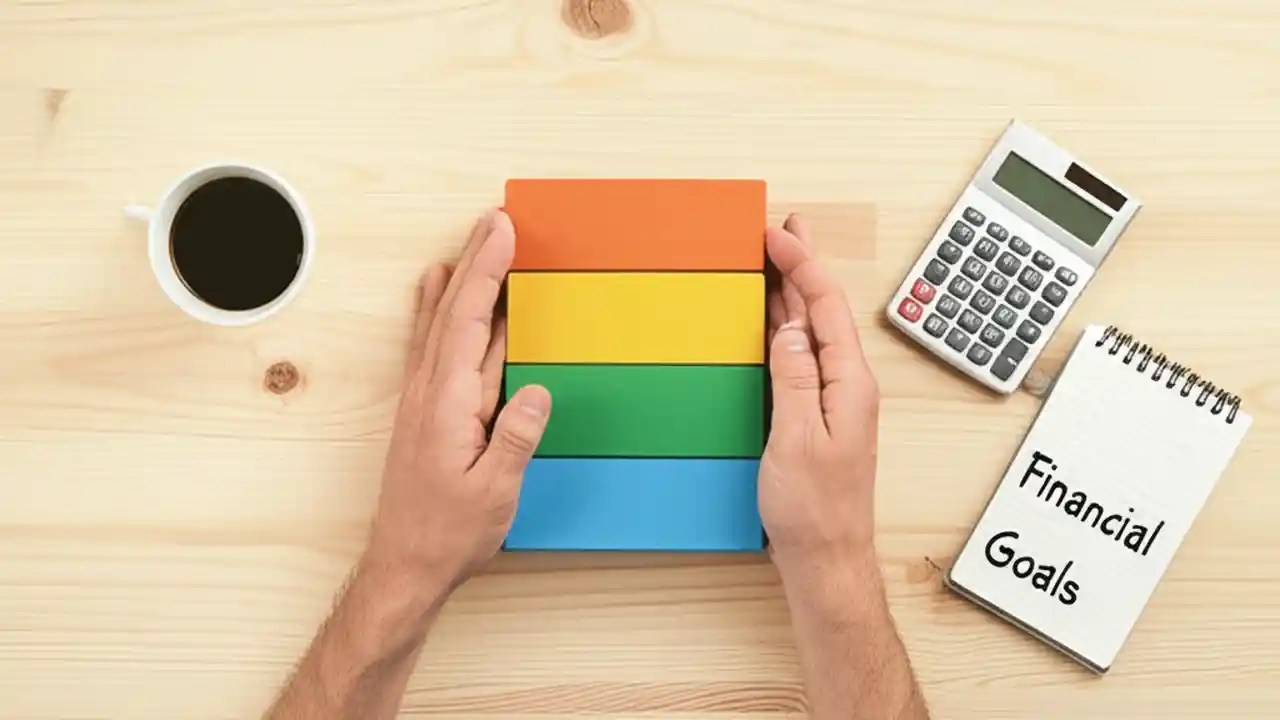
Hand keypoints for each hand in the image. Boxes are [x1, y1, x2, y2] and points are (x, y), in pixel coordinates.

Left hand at [364, 210, 551, 597]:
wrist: (403, 565)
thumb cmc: (450, 534)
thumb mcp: (493, 492)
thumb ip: (515, 438)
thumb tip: (537, 389)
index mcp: (448, 405)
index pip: (468, 323)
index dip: (487, 273)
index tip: (503, 233)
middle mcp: (428, 392)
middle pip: (452, 311)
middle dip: (476, 262)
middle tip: (496, 219)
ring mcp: (422, 399)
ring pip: (439, 323)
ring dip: (458, 279)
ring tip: (472, 241)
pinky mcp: (423, 410)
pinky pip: (430, 345)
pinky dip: (436, 310)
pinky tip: (438, 293)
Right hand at [760, 215, 881, 587]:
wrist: (825, 559)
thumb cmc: (813, 511)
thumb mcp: (796, 439)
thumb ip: (793, 379)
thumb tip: (789, 330)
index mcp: (848, 384)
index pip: (825, 308)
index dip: (802, 265)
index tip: (777, 235)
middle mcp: (846, 386)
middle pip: (823, 311)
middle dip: (804, 266)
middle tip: (786, 227)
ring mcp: (833, 400)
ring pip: (812, 332)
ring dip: (793, 294)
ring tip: (778, 260)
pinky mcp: (817, 416)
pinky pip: (802, 357)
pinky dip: (785, 330)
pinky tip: (773, 322)